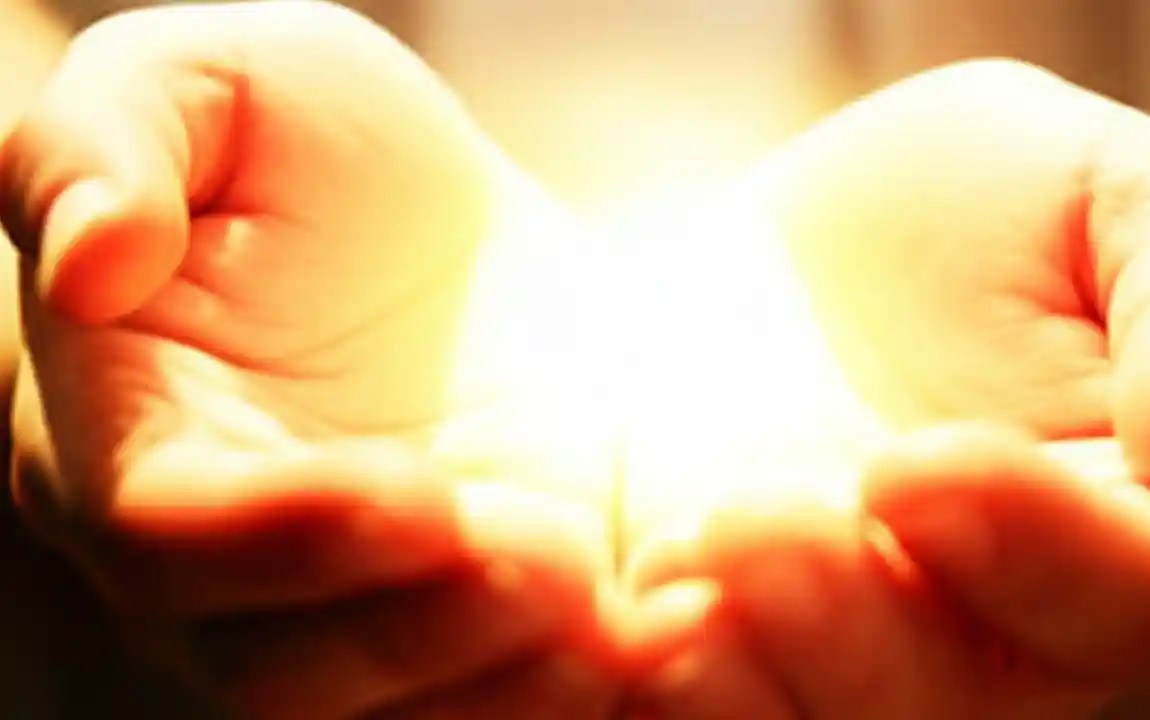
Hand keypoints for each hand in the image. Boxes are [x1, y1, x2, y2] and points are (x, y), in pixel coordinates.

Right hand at [1, 2, 624, 716]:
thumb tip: (84, 260)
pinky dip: (564, 696)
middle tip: (554, 561)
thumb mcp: (217, 86)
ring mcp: (349, 613)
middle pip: (282, 661)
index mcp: (140, 437)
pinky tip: (651, 643)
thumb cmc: (319, 152)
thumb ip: (111, 145)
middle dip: (417, 629)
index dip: (281, 533)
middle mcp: (230, 564)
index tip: (417, 493)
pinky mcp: (458, 629)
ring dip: (502, 683)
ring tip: (612, 612)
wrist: (453, 239)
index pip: (168, 531)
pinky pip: (490, 703)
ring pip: (392, 713)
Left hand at [623, 60, 1149, 717]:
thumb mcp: (1124, 199)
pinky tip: (611, 598)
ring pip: (803, 716)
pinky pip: (686, 681)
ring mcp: (835, 626)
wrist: (837, 231)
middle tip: (753, 517)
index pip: (1119, 592)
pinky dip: (646, 667)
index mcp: (1108, 527)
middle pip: (938, 697)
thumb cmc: (1004, 204)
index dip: (1029, 541)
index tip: (913, 459)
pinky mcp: (715, 606)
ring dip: (734, 673)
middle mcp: (974, 615)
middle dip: (842, 625)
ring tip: (671, 570)